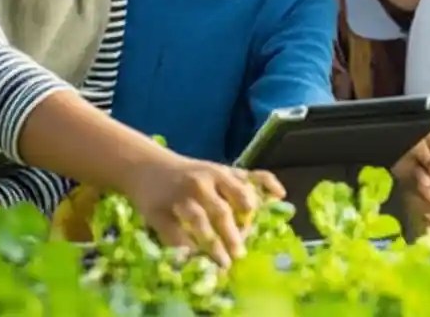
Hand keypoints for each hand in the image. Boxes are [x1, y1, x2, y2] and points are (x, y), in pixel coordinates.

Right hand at [122, 153, 283, 266]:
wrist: (148, 167)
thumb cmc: (194, 174)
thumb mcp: (222, 171)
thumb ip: (251, 180)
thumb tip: (281, 194)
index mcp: (220, 174)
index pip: (240, 191)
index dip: (248, 208)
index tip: (253, 222)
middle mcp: (201, 184)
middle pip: (221, 211)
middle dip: (232, 234)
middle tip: (240, 254)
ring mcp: (180, 198)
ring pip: (199, 222)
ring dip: (212, 245)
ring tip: (223, 263)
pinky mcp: (159, 212)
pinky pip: (174, 233)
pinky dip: (184, 248)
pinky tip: (194, 259)